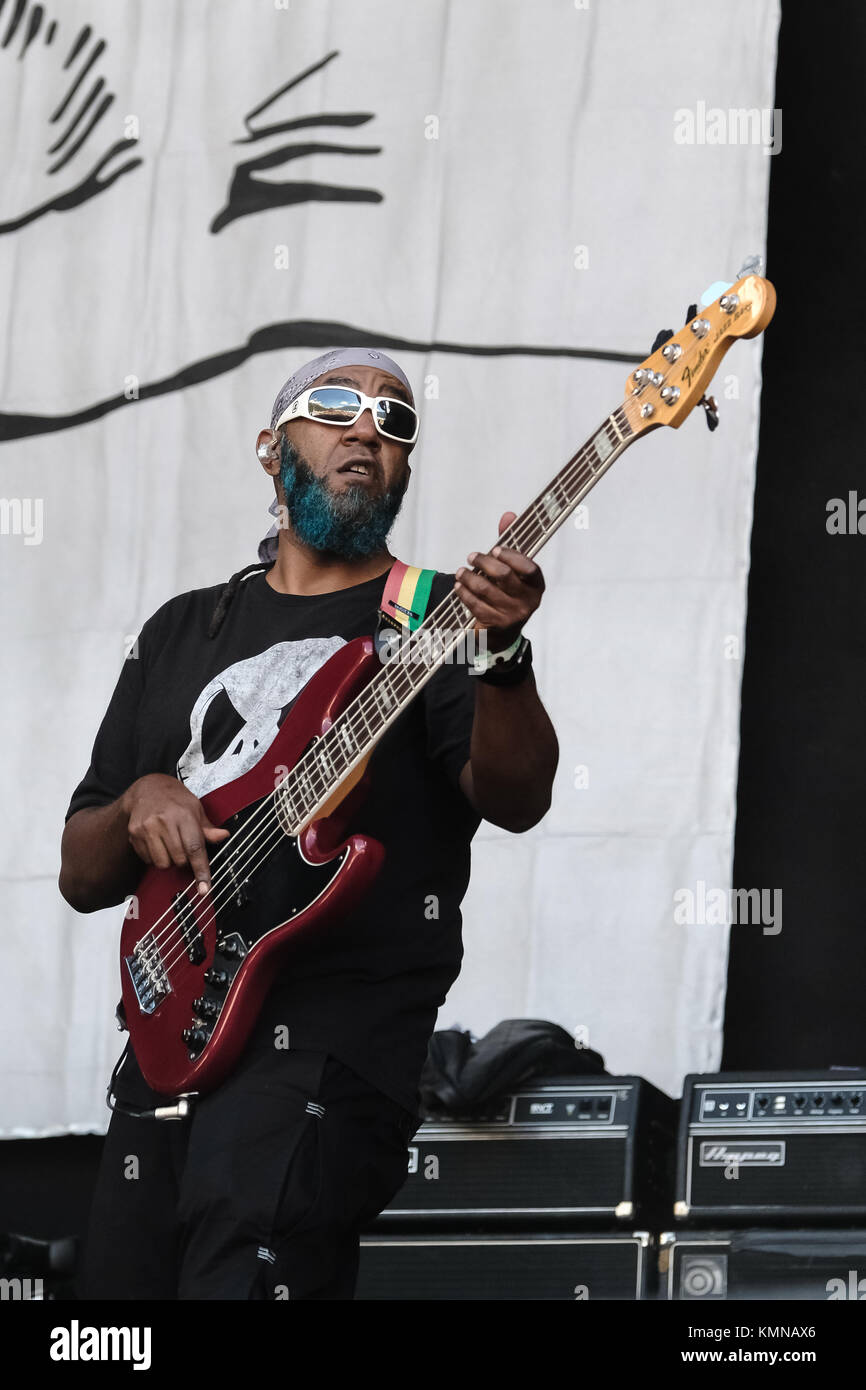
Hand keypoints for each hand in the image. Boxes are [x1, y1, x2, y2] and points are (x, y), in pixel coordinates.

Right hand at [122, 774, 228, 893]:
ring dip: (169, 860)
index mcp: (183, 815)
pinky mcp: (134, 834)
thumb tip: (223, 836)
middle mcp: (164, 821)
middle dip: (184, 859)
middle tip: (182, 844)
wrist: (148, 788)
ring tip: (169, 843)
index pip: (194, 848)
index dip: (201, 870)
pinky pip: (148, 860)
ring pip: (163, 864)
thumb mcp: (196, 809)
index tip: (204, 888)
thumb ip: (207, 828)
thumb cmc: (175, 800)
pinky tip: (157, 841)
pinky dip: (155, 856)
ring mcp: (147, 828)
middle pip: (179, 860)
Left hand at [454, 511, 544, 652]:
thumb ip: (510, 543)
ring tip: (461, 571)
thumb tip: (508, 515)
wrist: (504, 631)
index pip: (529, 568)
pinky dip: (465, 594)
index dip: (512, 556)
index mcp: (536, 585)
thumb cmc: (509, 593)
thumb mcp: (513, 570)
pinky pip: (476, 606)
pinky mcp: (496, 625)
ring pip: (486, 590)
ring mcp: (512, 615)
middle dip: (484, 563)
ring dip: (469, 577)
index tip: (495, 549)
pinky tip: (459, 586)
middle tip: (472, 556)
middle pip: (504, 576)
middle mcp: (528, 601)